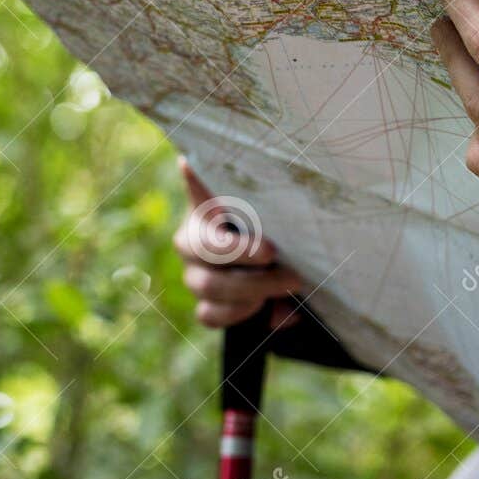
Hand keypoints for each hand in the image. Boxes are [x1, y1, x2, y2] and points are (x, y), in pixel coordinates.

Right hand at [173, 158, 303, 328]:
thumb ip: (262, 203)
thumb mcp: (275, 218)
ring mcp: (194, 276)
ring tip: (287, 282)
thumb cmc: (278, 235)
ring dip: (252, 287)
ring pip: (209, 285)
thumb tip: (214, 174)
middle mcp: (191, 241)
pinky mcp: (204, 308)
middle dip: (240, 251)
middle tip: (273, 253)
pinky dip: (243, 313)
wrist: (281, 275)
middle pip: (203, 246)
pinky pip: (211, 315)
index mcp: (206, 209)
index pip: (195, 189)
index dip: (192, 180)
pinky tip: (271, 307)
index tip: (192, 164)